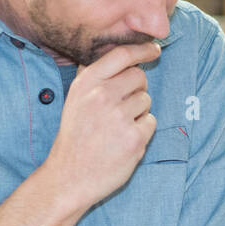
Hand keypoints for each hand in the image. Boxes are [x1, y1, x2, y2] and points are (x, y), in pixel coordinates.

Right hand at [43, 40, 160, 210]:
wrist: (70, 176)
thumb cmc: (75, 136)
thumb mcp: (75, 99)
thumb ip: (95, 77)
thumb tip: (120, 54)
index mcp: (87, 83)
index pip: (122, 55)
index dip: (142, 50)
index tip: (154, 49)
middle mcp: (102, 96)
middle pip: (139, 77)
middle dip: (137, 88)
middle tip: (122, 107)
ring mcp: (119, 118)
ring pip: (146, 100)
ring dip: (138, 112)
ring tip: (117, 127)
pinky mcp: (135, 138)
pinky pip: (151, 122)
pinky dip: (142, 130)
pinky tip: (124, 140)